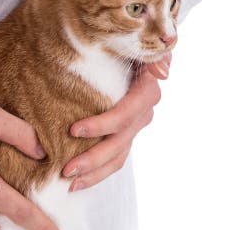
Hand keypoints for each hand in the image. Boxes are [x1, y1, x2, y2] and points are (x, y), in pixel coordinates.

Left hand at [63, 54, 169, 190]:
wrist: (126, 54)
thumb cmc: (125, 47)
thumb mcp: (136, 46)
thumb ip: (151, 56)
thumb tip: (163, 73)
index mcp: (146, 92)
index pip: (125, 114)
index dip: (102, 125)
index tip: (73, 130)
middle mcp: (142, 114)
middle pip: (119, 143)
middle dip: (93, 159)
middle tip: (66, 169)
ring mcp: (133, 128)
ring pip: (117, 157)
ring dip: (94, 173)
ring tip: (69, 183)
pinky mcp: (123, 137)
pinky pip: (113, 160)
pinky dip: (96, 173)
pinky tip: (76, 183)